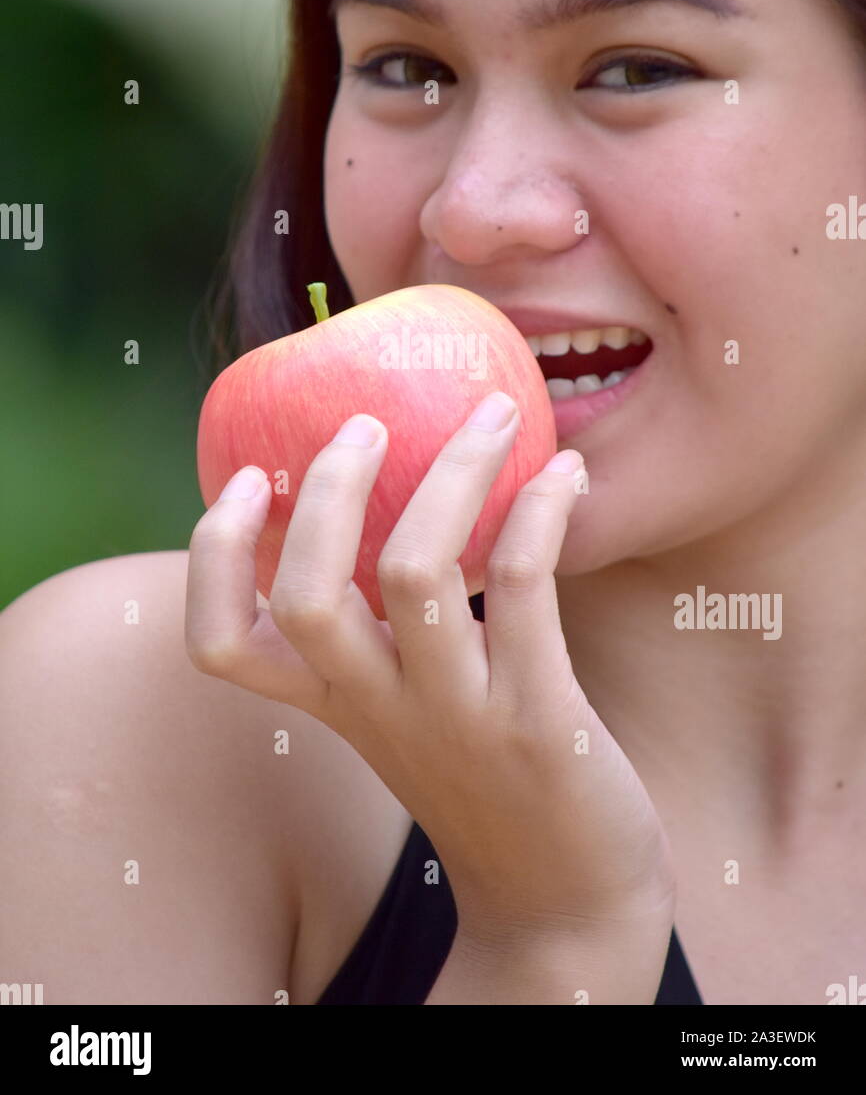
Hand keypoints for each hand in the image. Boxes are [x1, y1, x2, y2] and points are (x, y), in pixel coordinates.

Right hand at [185, 393, 675, 936]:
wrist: (566, 907)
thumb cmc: (487, 784)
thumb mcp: (409, 716)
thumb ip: (385, 640)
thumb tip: (402, 506)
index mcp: (336, 707)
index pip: (222, 644)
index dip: (212, 555)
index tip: (244, 479)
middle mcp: (379, 710)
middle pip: (307, 592)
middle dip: (329, 489)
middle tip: (368, 423)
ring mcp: (457, 716)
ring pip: (418, 569)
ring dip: (456, 470)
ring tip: (496, 415)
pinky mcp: (538, 719)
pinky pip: (520, 587)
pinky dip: (540, 512)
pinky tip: (567, 475)